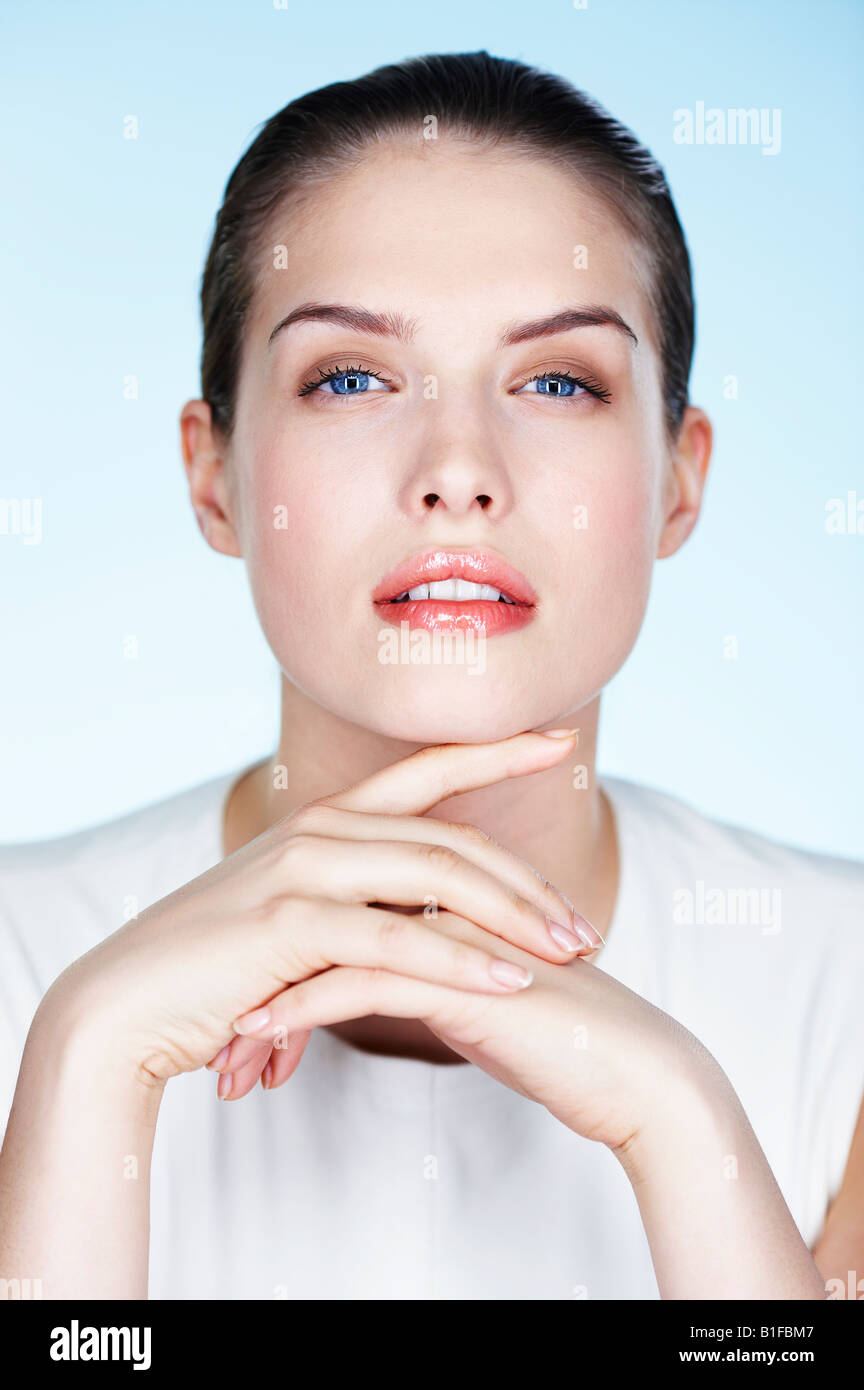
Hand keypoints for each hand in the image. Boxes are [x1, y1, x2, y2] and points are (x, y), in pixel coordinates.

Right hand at [42, 730, 599, 1094]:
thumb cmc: (217, 967)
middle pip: (453, 842)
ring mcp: (303, 869)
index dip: (494, 749)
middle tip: (584, 931)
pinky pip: (395, 940)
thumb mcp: (296, 919)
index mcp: (325, 820)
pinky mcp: (289, 923)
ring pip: (437, 881)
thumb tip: (418, 924)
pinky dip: (459, 964)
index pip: (426, 771)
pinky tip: (508, 986)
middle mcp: (321, 830)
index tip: (556, 739)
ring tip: (570, 957)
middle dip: (529, 885)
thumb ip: (356, 905)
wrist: (127, 1003)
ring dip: (513, 921)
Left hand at [218, 904, 713, 1153]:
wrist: (636, 1075)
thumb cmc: (562, 1038)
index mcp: (456, 891)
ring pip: (334, 942)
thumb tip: (386, 972)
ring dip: (270, 990)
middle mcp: (451, 897)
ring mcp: (454, 930)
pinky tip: (259, 1035)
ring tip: (225, 1037)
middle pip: (332, 908)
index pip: (354, 891)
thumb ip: (436, 964)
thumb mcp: (482, 992)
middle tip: (217, 1006)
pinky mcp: (458, 979)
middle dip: (268, 961)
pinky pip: (356, 984)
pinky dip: (298, 1010)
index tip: (248, 978)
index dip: (297, 934)